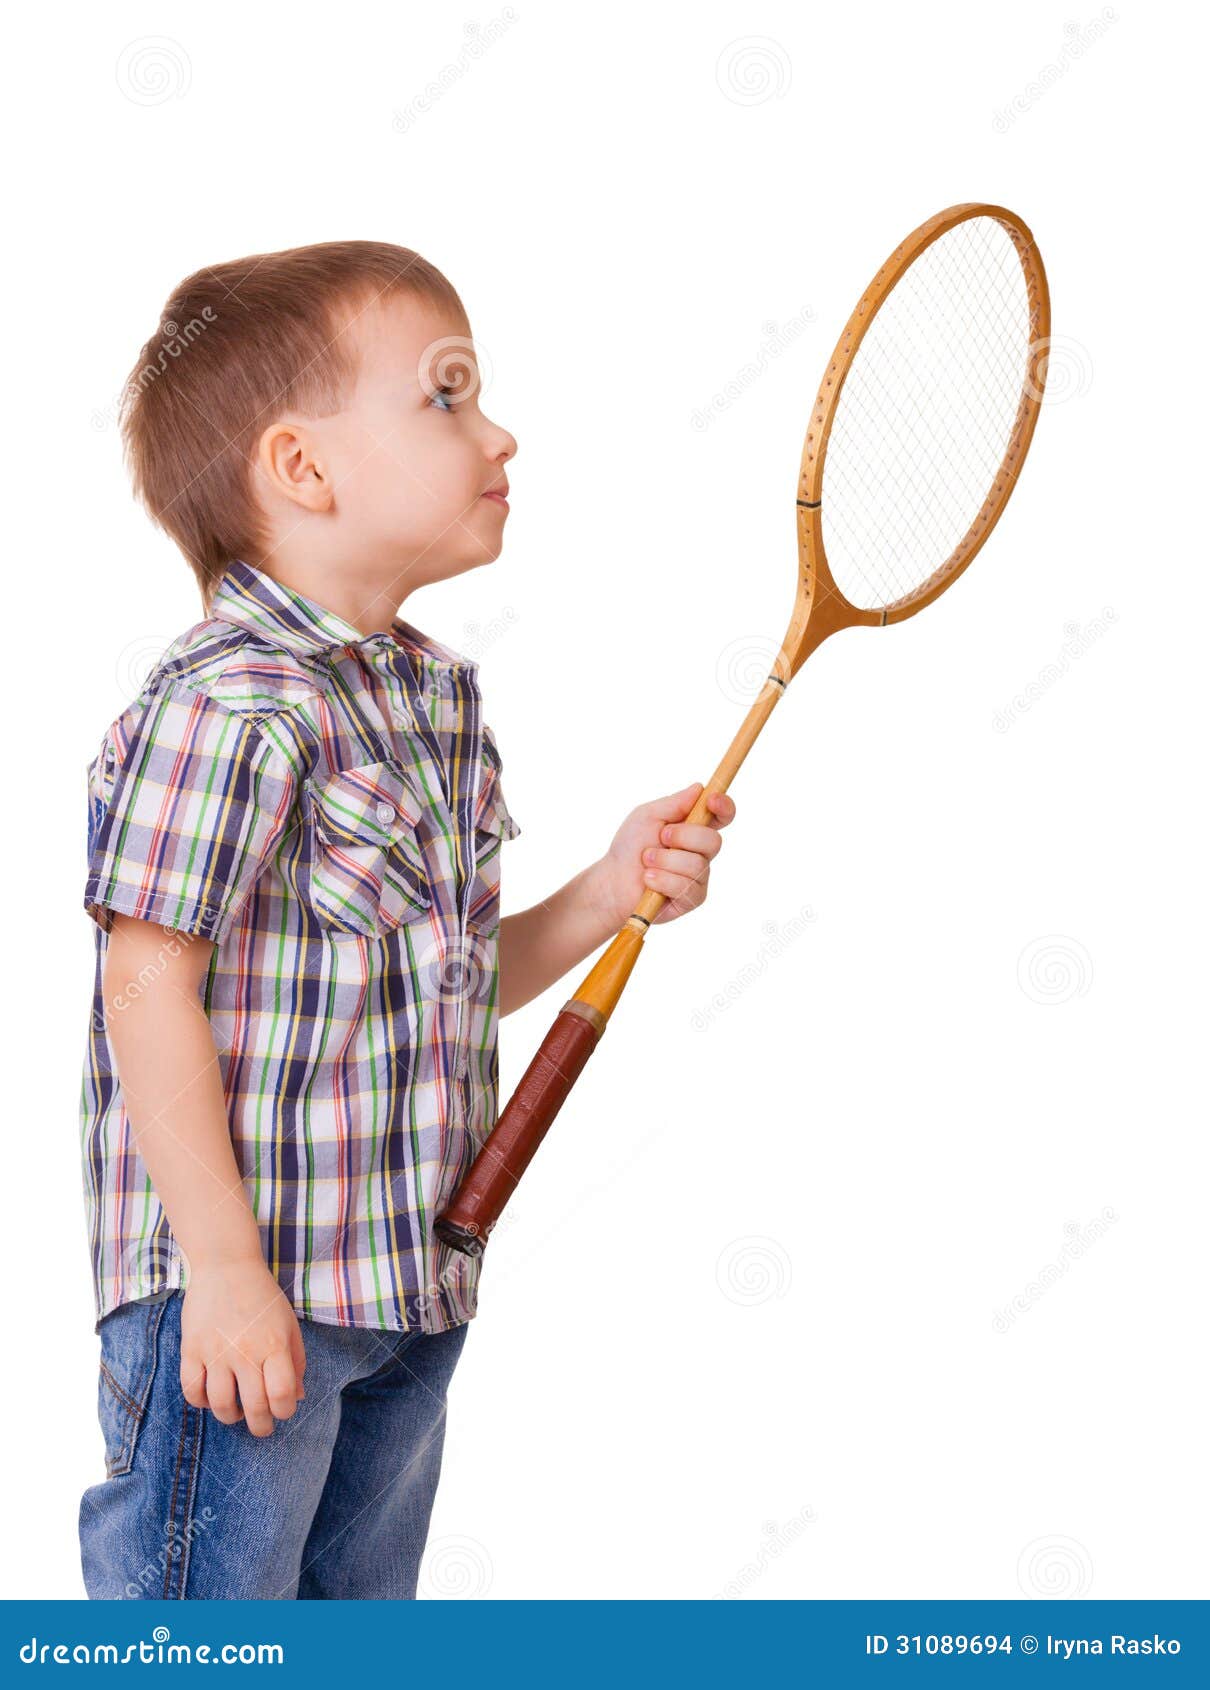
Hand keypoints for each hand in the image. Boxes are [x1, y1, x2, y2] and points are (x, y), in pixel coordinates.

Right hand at [180, 1258, 306, 1436]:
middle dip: (261, 1426)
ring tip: (236, 1413)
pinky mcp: (191, 1348)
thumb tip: (297, 1397)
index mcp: (275, 1344)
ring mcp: (216, 1351)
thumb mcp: (288, 1324)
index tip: (283, 1410)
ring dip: (230, 1417)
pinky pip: (192, 1389)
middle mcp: (246, 1351)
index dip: (285, 1411)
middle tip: (261, 1427)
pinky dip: (201, 1402)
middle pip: (254, 1406)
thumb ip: (295, 1361)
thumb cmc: (262, 1296)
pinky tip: (210, 1397)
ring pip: (221, 1404)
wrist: (226, 1265)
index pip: (283, 1395)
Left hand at [589, 780, 736, 929]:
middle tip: (660, 836)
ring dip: (665, 860)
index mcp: (694, 828)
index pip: (722, 816)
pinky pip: (686, 887)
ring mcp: (699, 877)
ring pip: (697, 865)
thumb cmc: (630, 847)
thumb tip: (700, 788)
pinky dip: (662, 880)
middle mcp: (701, 852)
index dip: (724, 807)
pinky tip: (649, 880)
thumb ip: (674, 803)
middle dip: (683, 836)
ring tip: (647, 862)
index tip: (711, 800)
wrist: (613, 881)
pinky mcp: (692, 898)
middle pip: (713, 841)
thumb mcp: (647, 816)